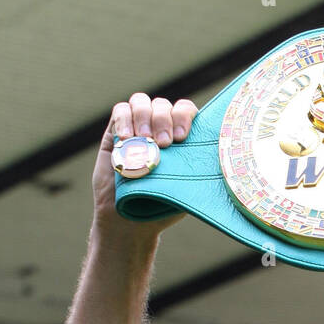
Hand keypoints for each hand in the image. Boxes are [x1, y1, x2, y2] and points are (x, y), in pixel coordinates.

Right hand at [92, 93, 199, 242]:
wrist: (128, 221)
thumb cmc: (160, 208)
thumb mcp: (184, 193)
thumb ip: (192, 174)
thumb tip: (208, 164)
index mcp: (181, 140)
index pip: (186, 111)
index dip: (184, 117)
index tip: (181, 138)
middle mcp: (160, 129)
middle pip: (164, 105)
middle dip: (163, 120)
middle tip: (163, 144)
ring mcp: (138, 127)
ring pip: (141, 102)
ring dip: (144, 116)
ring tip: (143, 138)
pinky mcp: (116, 131)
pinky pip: (120, 111)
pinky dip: (123, 119)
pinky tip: (125, 138)